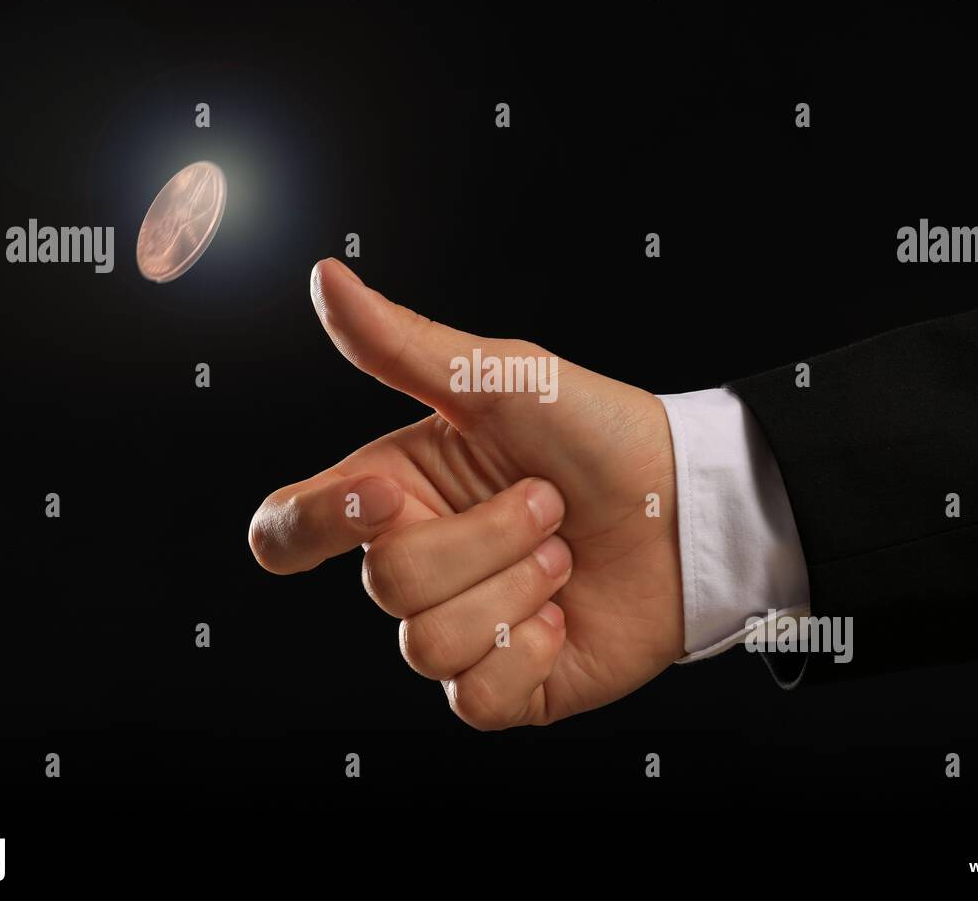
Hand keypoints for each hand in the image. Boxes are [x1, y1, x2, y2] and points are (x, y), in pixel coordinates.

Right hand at [248, 258, 682, 728]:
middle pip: (384, 584)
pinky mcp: (504, 684)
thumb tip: (327, 279)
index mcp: (393, 493)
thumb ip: (403, 344)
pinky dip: (527, 652)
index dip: (320, 523)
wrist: (689, 506)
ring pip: (428, 644)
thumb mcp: (503, 378)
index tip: (391, 497)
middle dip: (484, 540)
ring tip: (563, 553)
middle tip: (547, 505)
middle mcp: (416, 564)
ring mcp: (457, 629)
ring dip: (516, 589)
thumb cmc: (598, 434)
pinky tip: (560, 614)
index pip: (288, 530)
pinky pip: (473, 698)